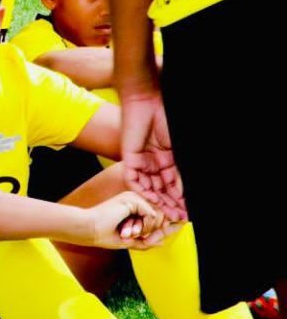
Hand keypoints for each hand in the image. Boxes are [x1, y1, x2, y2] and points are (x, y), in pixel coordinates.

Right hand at [80, 191, 171, 249]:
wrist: (89, 230)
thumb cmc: (103, 235)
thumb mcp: (129, 241)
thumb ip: (145, 241)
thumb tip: (161, 242)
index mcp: (132, 208)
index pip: (155, 217)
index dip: (157, 230)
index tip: (147, 240)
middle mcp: (134, 201)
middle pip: (160, 216)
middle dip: (152, 231)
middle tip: (133, 236)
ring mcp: (133, 198)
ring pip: (157, 216)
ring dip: (145, 229)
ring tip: (127, 232)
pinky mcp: (132, 200)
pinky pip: (151, 215)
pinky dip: (143, 226)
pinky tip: (129, 228)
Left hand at [119, 90, 186, 220]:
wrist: (146, 101)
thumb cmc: (165, 118)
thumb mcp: (178, 148)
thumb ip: (182, 168)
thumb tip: (187, 189)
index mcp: (167, 158)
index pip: (174, 183)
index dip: (181, 197)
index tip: (189, 210)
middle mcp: (153, 162)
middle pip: (162, 188)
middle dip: (172, 203)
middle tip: (181, 217)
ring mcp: (141, 161)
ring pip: (149, 187)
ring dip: (159, 200)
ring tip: (170, 212)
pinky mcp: (129, 158)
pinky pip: (134, 179)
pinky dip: (143, 190)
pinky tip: (154, 200)